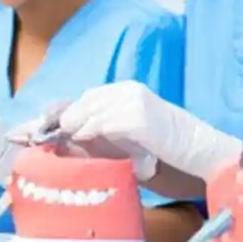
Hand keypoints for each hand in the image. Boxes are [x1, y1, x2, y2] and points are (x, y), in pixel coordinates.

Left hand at [58, 80, 241, 181]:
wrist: (197, 150)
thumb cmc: (161, 149)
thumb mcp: (126, 136)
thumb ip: (100, 132)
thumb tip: (65, 135)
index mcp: (126, 91)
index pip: (88, 98)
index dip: (66, 112)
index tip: (45, 127)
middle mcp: (129, 91)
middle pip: (86, 101)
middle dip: (65, 118)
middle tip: (46, 135)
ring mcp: (136, 101)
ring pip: (93, 111)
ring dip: (74, 126)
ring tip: (61, 140)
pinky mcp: (141, 117)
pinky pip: (107, 123)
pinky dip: (91, 130)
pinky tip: (82, 139)